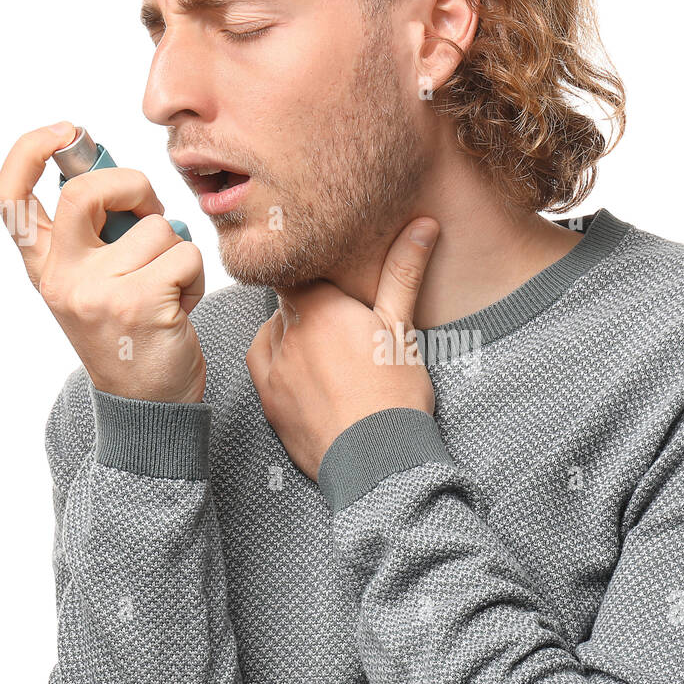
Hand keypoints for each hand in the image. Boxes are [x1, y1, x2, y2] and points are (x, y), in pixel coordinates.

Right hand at [0, 122, 207, 403]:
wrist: (148, 405)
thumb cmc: (129, 334)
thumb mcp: (92, 283)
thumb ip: (92, 233)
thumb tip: (109, 168)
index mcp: (45, 266)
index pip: (10, 197)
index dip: (30, 150)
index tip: (68, 131)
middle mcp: (62, 278)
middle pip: (84, 191)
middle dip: (131, 184)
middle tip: (149, 208)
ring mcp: (98, 292)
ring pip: (156, 227)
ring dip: (176, 251)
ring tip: (167, 286)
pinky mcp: (141, 304)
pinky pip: (186, 254)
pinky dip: (195, 275)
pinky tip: (180, 303)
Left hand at [245, 217, 440, 479]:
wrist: (374, 460)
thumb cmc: (394, 393)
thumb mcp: (402, 327)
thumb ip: (403, 272)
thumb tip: (422, 223)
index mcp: (321, 305)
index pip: (303, 266)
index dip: (318, 268)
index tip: (335, 276)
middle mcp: (289, 328)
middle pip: (290, 297)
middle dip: (311, 301)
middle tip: (341, 316)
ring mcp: (274, 364)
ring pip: (275, 327)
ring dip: (294, 328)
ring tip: (328, 347)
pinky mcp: (268, 396)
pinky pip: (261, 359)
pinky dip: (276, 354)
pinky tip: (300, 362)